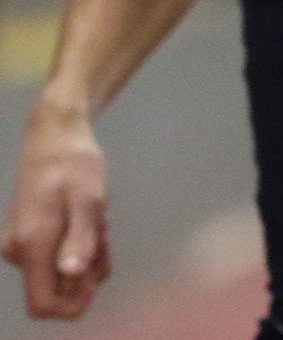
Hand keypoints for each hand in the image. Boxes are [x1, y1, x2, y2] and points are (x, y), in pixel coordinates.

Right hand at [3, 105, 111, 318]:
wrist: (54, 137)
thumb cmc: (74, 165)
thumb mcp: (88, 201)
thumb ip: (81, 239)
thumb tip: (72, 274)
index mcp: (31, 247)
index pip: (42, 305)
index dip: (73, 304)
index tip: (96, 277)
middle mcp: (20, 253)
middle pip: (58, 289)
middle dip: (88, 270)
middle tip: (102, 231)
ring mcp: (22, 245)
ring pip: (62, 271)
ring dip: (88, 253)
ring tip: (97, 219)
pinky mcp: (30, 237)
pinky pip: (59, 256)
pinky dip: (80, 244)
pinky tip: (90, 218)